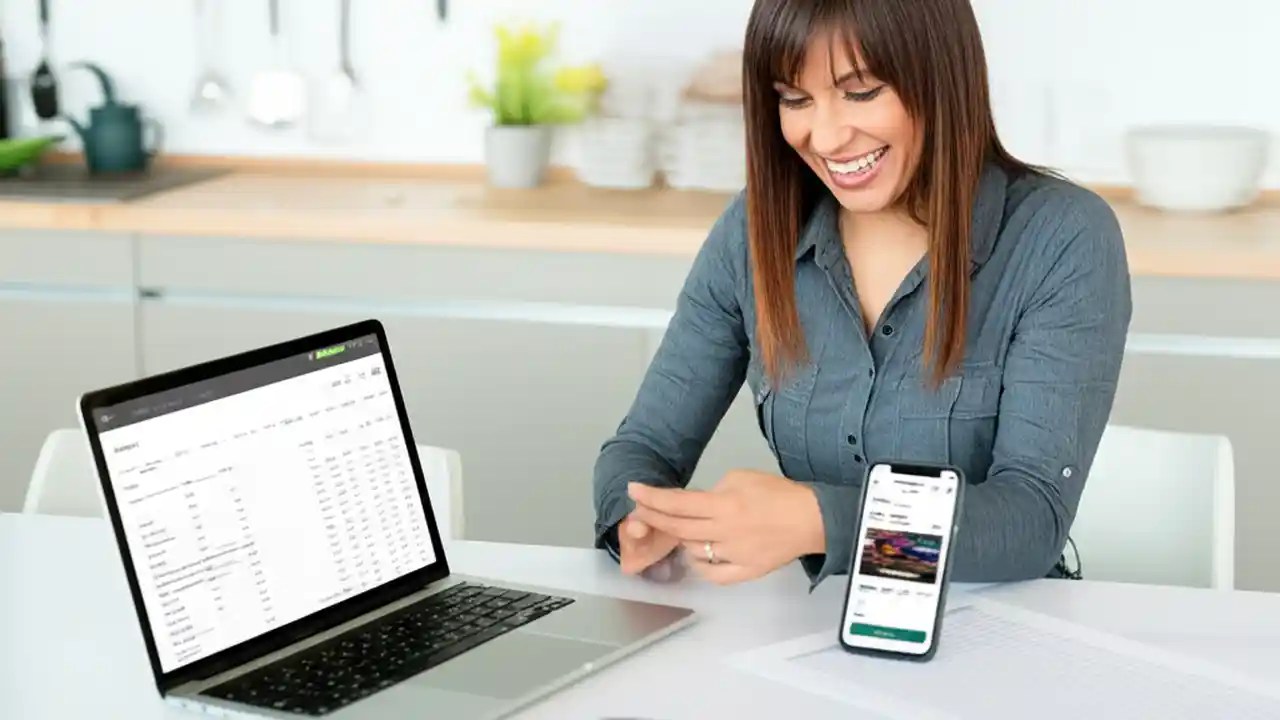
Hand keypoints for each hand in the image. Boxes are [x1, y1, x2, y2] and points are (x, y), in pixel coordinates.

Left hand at [627, 471, 824, 584]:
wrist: (811, 520)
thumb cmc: (778, 493)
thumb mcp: (742, 478)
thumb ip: (714, 491)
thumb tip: (696, 503)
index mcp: (724, 505)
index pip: (678, 503)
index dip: (652, 498)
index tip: (633, 490)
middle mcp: (724, 533)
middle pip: (678, 528)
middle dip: (653, 517)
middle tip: (639, 510)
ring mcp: (733, 556)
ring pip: (692, 551)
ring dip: (680, 538)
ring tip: (677, 528)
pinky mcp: (744, 572)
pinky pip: (712, 574)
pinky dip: (700, 564)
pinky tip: (696, 555)